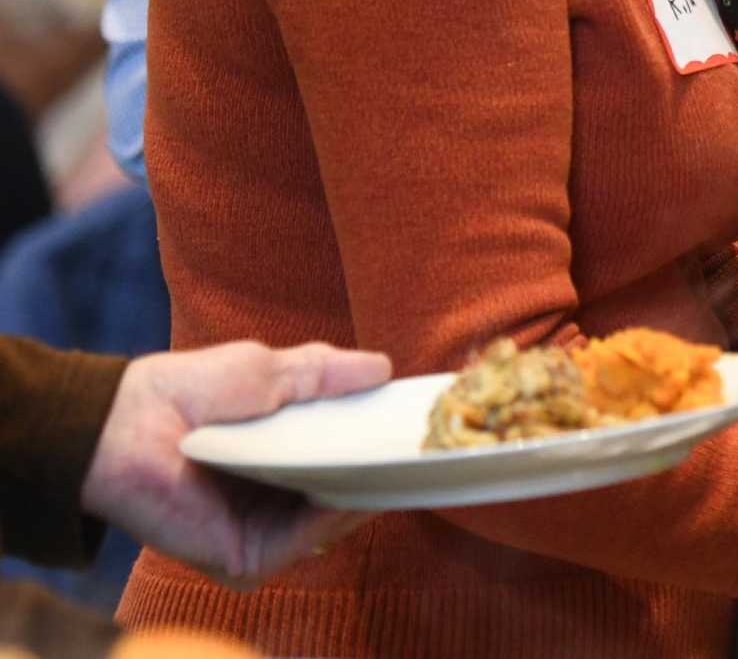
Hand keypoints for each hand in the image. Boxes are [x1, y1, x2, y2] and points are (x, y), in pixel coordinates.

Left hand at [79, 340, 391, 585]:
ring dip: (363, 491)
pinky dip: (330, 517)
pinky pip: (302, 541)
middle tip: (423, 442)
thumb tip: (384, 368)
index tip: (415, 423)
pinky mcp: (243, 558)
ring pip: (330, 521)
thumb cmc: (190, 389)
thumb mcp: (271, 370)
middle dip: (380, 469)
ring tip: (397, 459)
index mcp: (279, 460)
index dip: (376, 443)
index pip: (341, 461)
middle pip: (343, 494)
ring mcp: (259, 533)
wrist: (127, 422)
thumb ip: (326, 374)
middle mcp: (272, 503)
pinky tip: (349, 489)